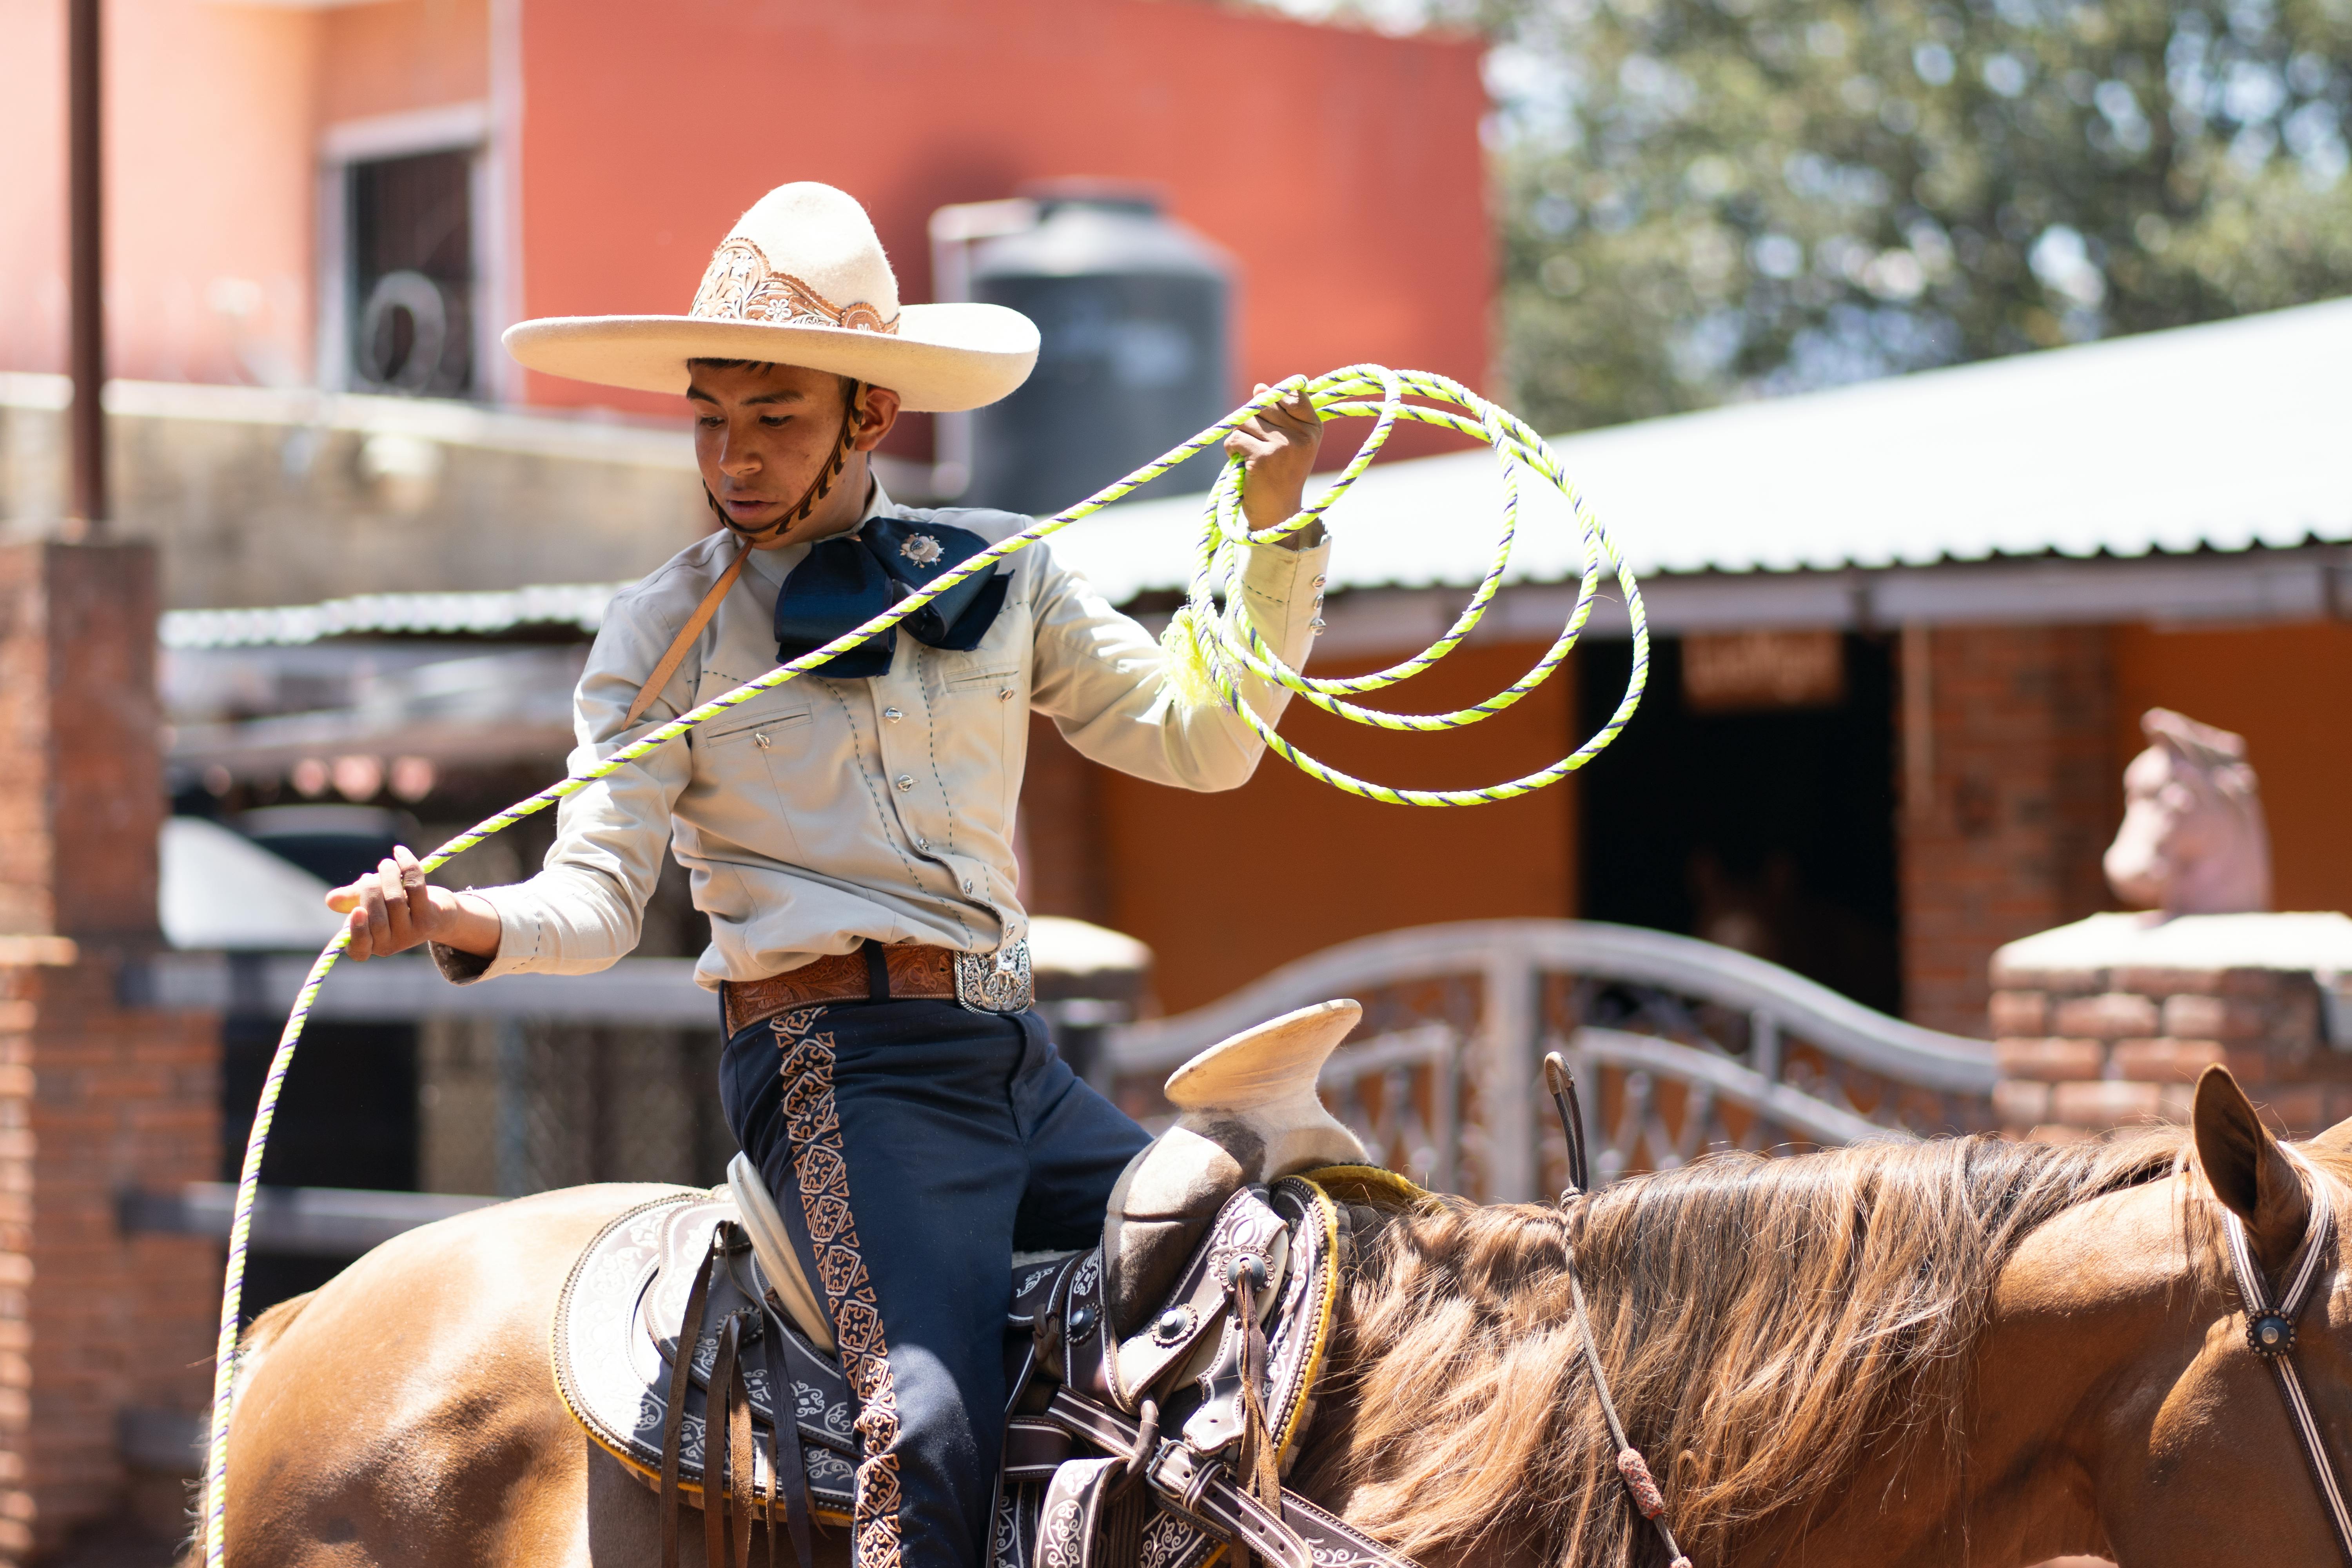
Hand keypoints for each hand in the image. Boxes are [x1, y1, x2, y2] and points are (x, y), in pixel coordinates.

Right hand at [323, 845, 501, 960]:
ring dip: (387, 875)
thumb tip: (330, 900)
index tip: (357, 911)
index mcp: (372, 945)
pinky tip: (399, 852)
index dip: (357, 931)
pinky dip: (406, 864)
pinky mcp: (429, 918)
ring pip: (395, 900)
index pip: (359, 950)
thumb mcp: (371, 903)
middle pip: (376, 918)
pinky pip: (415, 886)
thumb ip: (351, 900)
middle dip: (370, 890)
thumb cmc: (397, 908)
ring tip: (385, 864)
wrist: (440, 915)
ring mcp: (412, 934)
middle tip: (369, 877)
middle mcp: (392, 944)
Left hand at [1225, 380, 1323, 547]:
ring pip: (1246, 420)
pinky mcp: (1263, 457)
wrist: (1278, 516)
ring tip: (1251, 456)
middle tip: (1258, 446)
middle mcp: (1303, 435)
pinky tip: (1242, 464)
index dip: (1273, 402)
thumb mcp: (1288, 441)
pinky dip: (1232, 450)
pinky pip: (1235, 438)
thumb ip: (1276, 413)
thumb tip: (1259, 387)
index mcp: (1313, 428)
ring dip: (1240, 437)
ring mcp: (1284, 445)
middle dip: (1253, 422)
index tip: (1272, 423)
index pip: (1291, 394)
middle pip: (1263, 405)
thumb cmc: (1280, 476)